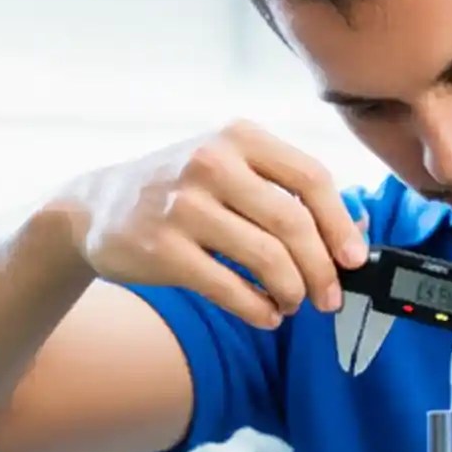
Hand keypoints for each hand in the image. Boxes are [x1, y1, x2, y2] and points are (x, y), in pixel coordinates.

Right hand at [57, 119, 367, 328]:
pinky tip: (267, 315)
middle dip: (322, 268)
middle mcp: (212, 162)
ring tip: (294, 304)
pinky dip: (258, 308)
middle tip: (331, 297)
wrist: (95, 206)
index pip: (311, 178)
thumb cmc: (184, 190)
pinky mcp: (161, 247)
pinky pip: (228, 286)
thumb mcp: (232, 168)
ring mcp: (184, 204)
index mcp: (239, 137)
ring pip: (266, 257)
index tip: (355, 259)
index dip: (341, 223)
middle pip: (293, 222)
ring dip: (292, 290)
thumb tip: (356, 234)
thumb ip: (288, 192)